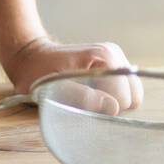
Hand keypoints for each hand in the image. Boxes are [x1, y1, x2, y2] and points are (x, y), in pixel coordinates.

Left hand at [1, 36, 143, 112]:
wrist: (31, 57)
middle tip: (83, 101)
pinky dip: (112, 99)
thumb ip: (81, 97)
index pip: (123, 98)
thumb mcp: (52, 87)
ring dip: (111, 104)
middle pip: (131, 98)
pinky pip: (126, 93)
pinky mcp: (115, 67)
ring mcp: (117, 60)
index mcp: (105, 56)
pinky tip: (92, 94)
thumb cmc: (38, 73)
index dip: (103, 108)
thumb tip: (113, 107)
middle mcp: (115, 55)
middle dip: (110, 106)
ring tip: (86, 97)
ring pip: (131, 97)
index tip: (80, 104)